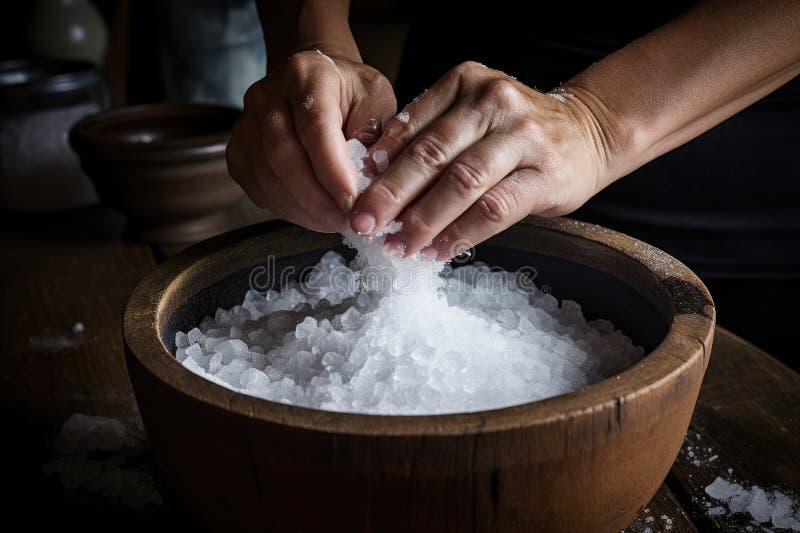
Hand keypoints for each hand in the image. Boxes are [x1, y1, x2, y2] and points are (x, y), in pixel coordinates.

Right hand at [227, 49, 396, 231]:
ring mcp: (246, 123)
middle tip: (343, 221)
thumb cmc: (351, 94)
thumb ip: (374, 140)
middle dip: (315, 198)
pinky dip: (287, 209)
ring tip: (333, 222)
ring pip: (267, 177)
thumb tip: (368, 187)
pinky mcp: (239, 151)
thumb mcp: (377, 103)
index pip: (315, 127)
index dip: (332, 169)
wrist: (316, 80)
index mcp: (307, 76)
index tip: (352, 201)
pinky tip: (312, 214)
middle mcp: (268, 96)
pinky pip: (258, 188)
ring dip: (302, 209)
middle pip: (283, 154)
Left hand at [349, 61, 611, 258]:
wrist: (589, 131)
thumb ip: (431, 134)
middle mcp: (493, 103)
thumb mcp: (472, 113)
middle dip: (390, 195)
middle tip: (364, 225)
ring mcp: (522, 137)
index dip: (380, 164)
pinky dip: (461, 234)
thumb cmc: (517, 130)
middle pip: (431, 155)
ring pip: (461, 184)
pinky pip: (494, 210)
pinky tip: (437, 250)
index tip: (356, 193)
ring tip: (398, 245)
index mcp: (466, 83)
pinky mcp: (545, 174)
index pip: (412, 126)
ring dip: (423, 221)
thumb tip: (376, 177)